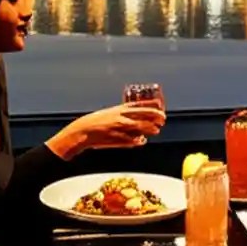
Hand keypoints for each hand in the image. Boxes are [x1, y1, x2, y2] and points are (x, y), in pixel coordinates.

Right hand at [48, 103, 165, 158]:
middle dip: (156, 117)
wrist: (84, 131)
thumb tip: (136, 116)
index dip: (152, 105)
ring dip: (151, 129)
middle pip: (144, 115)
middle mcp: (122, 117)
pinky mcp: (119, 139)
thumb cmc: (97, 122)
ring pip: (142, 128)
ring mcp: (121, 128)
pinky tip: (141, 140)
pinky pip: (134, 140)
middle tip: (162, 120)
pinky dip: (139, 140)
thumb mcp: (111, 112)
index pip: (140, 105)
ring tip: (156, 130)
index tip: (160, 106)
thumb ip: (123, 114)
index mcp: (120, 109)